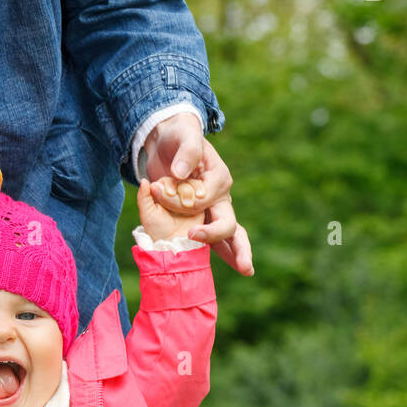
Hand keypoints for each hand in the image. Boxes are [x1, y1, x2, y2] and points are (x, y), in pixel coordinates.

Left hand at [137, 177, 205, 242]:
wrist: (177, 243)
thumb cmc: (159, 231)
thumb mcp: (147, 214)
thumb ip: (143, 197)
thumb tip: (144, 180)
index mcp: (161, 192)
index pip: (166, 180)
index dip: (168, 184)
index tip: (169, 194)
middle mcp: (174, 191)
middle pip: (180, 179)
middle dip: (180, 189)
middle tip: (181, 202)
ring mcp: (187, 195)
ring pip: (191, 183)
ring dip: (189, 192)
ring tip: (188, 205)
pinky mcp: (199, 200)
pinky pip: (202, 190)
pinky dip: (200, 191)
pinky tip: (198, 197)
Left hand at [143, 127, 254, 275]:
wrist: (170, 142)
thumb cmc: (179, 136)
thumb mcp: (184, 136)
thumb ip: (186, 152)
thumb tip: (181, 174)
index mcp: (218, 178)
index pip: (204, 199)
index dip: (180, 199)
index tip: (159, 189)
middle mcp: (220, 196)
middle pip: (229, 224)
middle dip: (235, 246)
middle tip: (241, 266)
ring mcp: (213, 209)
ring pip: (229, 235)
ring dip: (236, 254)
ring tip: (247, 270)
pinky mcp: (201, 217)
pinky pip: (213, 238)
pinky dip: (222, 253)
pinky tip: (233, 268)